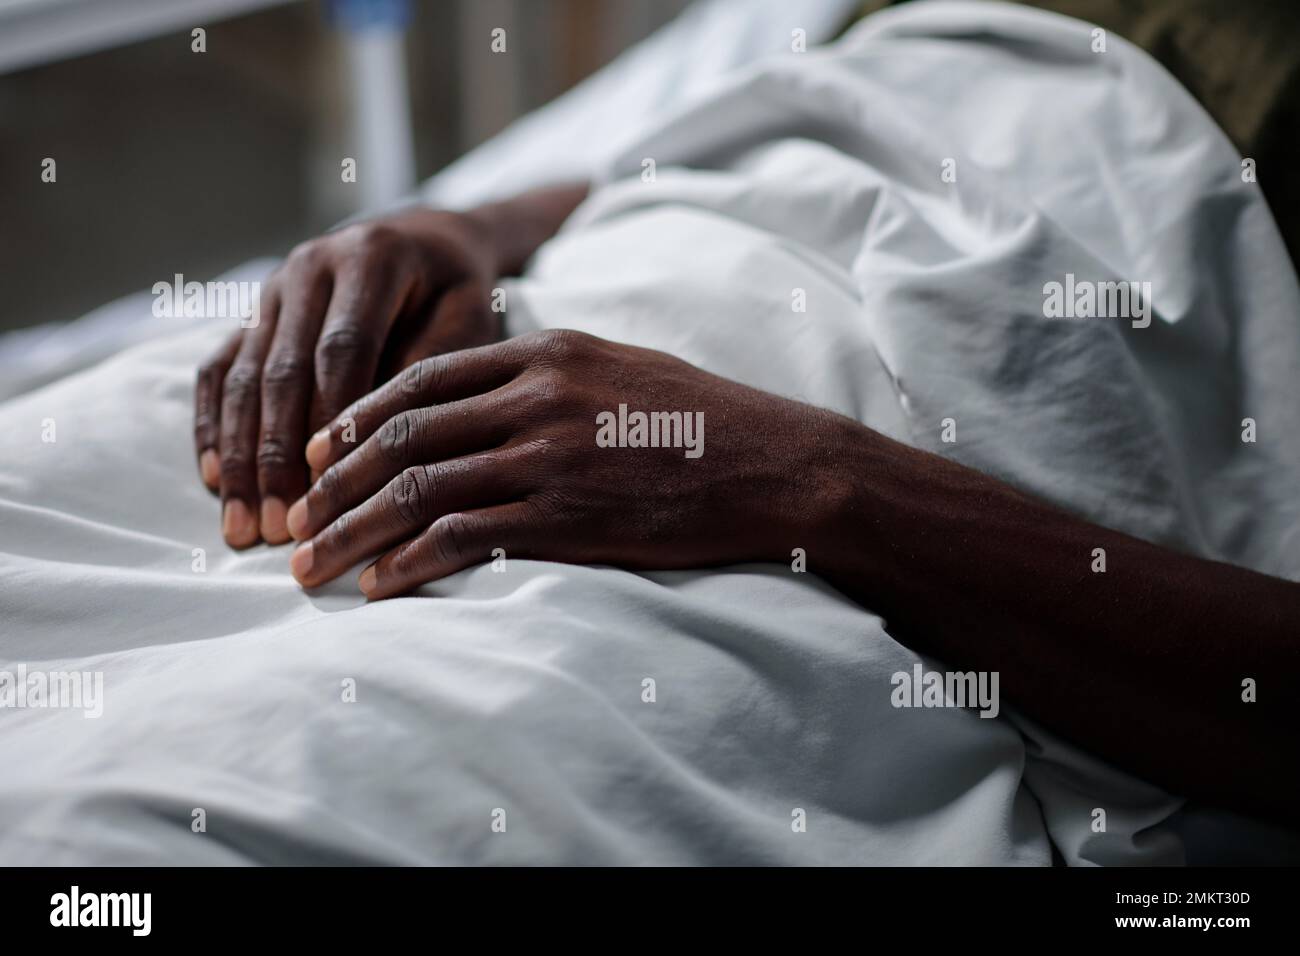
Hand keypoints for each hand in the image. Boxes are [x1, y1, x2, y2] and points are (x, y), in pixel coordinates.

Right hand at [193, 207, 502, 547]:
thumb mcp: (469, 319)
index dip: (332, 421)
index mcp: (370, 258)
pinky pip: (220, 371)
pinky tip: (213, 479)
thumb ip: (431, 369)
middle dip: (275, 456)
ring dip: (239, 456)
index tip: (329, 488)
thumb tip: (383, 445)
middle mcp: (310, 267)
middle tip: (278, 529)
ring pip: (243, 377)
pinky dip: (214, 426)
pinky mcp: (252, 314)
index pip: (341, 349)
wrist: (427, 239)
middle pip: (281, 370)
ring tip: (242, 526)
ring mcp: (272, 288)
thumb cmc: (459, 292)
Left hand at [283, 329, 852, 597]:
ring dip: (353, 531)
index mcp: (546, 352)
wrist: (776, 465)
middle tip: (293, 521)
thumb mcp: (622, 369)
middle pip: (403, 436)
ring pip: (418, 489)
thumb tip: (488, 401)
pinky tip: (380, 588)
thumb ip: (550, 374)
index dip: (358, 418)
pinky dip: (410, 564)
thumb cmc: (704, 419)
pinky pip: (463, 539)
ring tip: (311, 568)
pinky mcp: (567, 516)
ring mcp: (549, 455)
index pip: (423, 378)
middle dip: (334, 483)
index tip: (320, 451)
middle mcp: (537, 396)